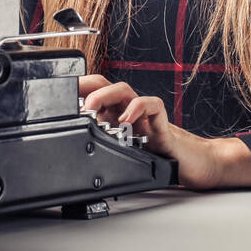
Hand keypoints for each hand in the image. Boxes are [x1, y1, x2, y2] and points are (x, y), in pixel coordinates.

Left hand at [78, 74, 225, 189]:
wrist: (191, 165)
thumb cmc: (157, 160)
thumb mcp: (123, 155)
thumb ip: (104, 150)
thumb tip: (74, 158)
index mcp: (115, 118)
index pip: (94, 95)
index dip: (78, 91)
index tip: (58, 95)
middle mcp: (129, 112)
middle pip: (105, 85)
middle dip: (86, 86)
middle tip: (70, 95)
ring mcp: (145, 116)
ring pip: (124, 90)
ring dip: (105, 95)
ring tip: (91, 108)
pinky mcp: (162, 123)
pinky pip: (151, 105)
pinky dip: (137, 108)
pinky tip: (126, 120)